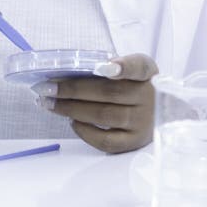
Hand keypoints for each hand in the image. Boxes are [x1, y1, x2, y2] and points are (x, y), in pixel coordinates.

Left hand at [32, 54, 158, 153]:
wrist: (159, 112)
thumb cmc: (133, 86)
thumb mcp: (128, 70)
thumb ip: (106, 67)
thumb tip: (65, 73)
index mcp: (146, 72)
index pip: (138, 66)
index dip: (123, 66)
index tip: (105, 66)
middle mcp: (149, 96)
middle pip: (108, 92)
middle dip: (72, 89)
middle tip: (46, 87)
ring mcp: (144, 121)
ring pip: (103, 115)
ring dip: (71, 109)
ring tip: (49, 103)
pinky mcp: (135, 141)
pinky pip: (107, 140)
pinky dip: (86, 132)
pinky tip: (72, 122)